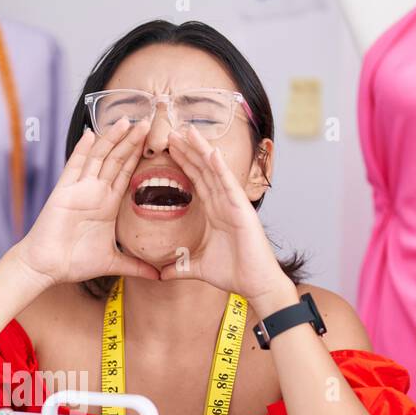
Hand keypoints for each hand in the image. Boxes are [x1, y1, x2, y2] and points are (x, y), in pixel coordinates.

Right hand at [14, 118, 160, 285]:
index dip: (139, 156)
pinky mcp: (64, 192)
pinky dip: (82, 150)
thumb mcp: (113, 262)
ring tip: (126, 120)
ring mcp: (80, 189)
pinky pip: (74, 167)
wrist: (48, 267)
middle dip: (131, 141)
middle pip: (116, 160)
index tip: (155, 140)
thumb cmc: (75, 263)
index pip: (127, 174)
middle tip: (148, 121)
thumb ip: (135, 266)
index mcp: (108, 204)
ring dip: (111, 139)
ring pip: (99, 158)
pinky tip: (90, 134)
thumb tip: (158, 276)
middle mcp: (95, 192)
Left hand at [163, 125, 297, 311]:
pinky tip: (211, 151)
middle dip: (189, 151)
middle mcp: (224, 203)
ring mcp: (233, 204)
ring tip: (188, 131)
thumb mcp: (197, 269)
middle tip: (173, 131)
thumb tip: (161, 275)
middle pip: (204, 170)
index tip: (170, 148)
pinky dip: (220, 168)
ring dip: (201, 150)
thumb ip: (180, 267)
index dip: (185, 163)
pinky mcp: (241, 210)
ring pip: (214, 172)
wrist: (254, 284)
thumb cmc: (233, 273)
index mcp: (215, 212)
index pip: (197, 181)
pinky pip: (228, 185)